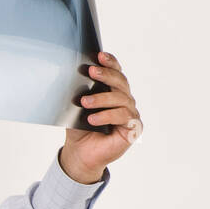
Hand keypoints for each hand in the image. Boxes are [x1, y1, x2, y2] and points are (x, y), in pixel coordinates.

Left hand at [59, 51, 142, 183]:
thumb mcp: (77, 107)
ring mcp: (131, 114)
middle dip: (106, 74)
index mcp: (113, 92)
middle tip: (91, 71)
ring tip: (84, 102)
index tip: (99, 55)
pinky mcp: (133, 129)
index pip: (116, 72)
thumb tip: (76, 76)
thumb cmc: (80, 129)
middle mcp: (125, 100)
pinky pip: (123, 117)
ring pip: (121, 99)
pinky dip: (107, 116)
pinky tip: (93, 119)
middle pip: (121, 82)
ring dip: (102, 99)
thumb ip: (82, 92)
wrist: (80, 153)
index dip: (110, 62)